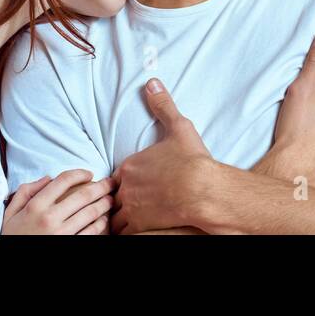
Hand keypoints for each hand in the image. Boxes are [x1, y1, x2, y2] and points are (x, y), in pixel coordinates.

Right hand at [0, 169, 114, 234]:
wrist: (12, 260)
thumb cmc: (12, 236)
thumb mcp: (10, 213)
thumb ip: (25, 192)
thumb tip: (47, 178)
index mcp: (36, 205)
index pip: (63, 180)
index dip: (80, 173)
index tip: (89, 173)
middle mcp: (50, 217)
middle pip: (83, 195)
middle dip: (101, 187)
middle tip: (110, 183)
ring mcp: (61, 233)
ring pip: (90, 213)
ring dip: (104, 204)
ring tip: (111, 199)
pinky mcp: (69, 245)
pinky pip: (89, 233)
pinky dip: (100, 224)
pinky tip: (103, 219)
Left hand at [110, 80, 214, 234]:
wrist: (203, 190)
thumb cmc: (192, 160)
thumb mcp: (178, 126)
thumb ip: (163, 105)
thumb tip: (152, 82)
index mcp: (131, 165)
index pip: (115, 177)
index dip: (121, 184)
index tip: (129, 188)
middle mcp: (126, 187)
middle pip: (111, 198)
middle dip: (115, 202)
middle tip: (122, 207)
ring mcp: (131, 207)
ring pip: (113, 218)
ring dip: (117, 219)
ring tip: (122, 222)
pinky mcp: (140, 225)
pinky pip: (122, 233)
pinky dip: (124, 233)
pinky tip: (131, 232)